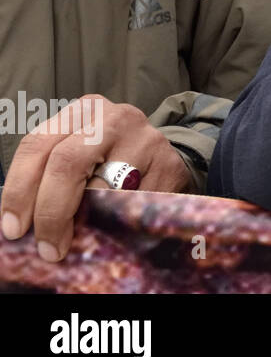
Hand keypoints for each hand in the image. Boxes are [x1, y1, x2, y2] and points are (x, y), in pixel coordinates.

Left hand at [0, 95, 192, 261]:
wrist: (164, 157)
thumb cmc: (109, 160)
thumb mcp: (79, 150)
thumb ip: (50, 173)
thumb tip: (17, 221)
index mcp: (83, 110)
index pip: (38, 145)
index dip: (19, 190)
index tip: (13, 228)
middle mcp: (114, 117)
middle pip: (67, 162)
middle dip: (49, 210)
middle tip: (46, 246)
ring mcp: (145, 138)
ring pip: (102, 186)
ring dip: (82, 222)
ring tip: (72, 242)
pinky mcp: (169, 164)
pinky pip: (133, 203)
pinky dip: (115, 222)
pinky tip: (107, 230)